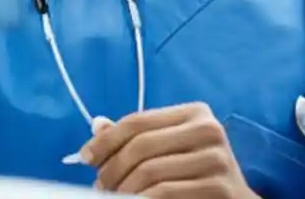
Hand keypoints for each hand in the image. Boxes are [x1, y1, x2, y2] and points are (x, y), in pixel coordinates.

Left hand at [80, 102, 256, 197]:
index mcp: (195, 113)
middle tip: (99, 186)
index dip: (105, 141)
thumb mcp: (169, 149)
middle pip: (140, 147)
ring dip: (122, 190)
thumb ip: (137, 137)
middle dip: (111, 169)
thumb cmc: (195, 175)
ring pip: (150, 173)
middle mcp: (209, 130)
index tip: (85, 158)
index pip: (137, 122)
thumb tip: (97, 126)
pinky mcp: (219, 189)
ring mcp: (217, 160)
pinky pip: (165, 194)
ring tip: (114, 197)